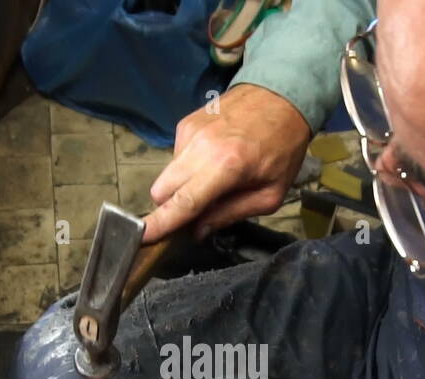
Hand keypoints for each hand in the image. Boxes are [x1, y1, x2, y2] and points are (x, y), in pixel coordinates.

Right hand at [143, 84, 311, 242]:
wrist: (282, 94)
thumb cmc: (283, 147)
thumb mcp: (269, 193)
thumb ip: (231, 213)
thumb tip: (198, 231)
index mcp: (225, 166)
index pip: (184, 202)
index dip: (161, 223)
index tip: (141, 237)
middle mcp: (200, 147)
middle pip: (162, 190)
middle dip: (171, 205)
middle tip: (197, 208)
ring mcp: (189, 131)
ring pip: (167, 174)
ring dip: (182, 185)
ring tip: (213, 177)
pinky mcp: (185, 122)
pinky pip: (176, 156)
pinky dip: (189, 165)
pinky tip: (213, 157)